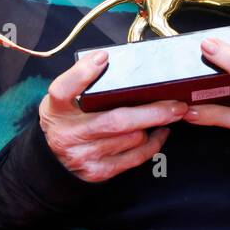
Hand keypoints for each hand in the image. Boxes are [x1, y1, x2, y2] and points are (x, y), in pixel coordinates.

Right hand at [39, 49, 188, 182]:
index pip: (63, 89)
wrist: (53, 161)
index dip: (83, 73)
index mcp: (56, 109)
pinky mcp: (98, 171)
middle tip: (176, 104)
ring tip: (169, 114)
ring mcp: (84, 155)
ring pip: (131, 138)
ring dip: (154, 126)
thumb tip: (109, 59)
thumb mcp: (65, 99)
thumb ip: (82, 82)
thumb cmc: (66, 121)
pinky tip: (160, 131)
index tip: (103, 57)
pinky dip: (153, 143)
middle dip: (151, 112)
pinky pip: (134, 157)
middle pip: (115, 121)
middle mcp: (69, 134)